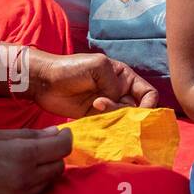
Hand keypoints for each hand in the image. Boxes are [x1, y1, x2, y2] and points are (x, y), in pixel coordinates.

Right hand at [0, 128, 71, 193]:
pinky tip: (12, 181)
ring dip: (43, 172)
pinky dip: (29, 188)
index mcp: (22, 156)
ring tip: (23, 165)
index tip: (61, 133)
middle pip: (59, 166)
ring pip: (47, 184)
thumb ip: (27, 135)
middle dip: (54, 155)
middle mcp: (25, 180)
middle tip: (40, 149)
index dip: (65, 137)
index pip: (63, 147)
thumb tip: (54, 132)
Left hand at [24, 49, 158, 116]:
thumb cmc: (71, 68)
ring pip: (122, 119)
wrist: (44, 81)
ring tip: (96, 107)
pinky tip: (95, 119)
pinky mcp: (93, 118)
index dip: (149, 104)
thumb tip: (117, 101)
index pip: (148, 93)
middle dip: (130, 114)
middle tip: (111, 108)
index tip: (141, 112)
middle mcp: (118, 93)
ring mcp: (106, 107)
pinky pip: (107, 126)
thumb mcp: (98, 66)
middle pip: (137, 110)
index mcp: (124, 78)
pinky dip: (106, 127)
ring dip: (115, 118)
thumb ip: (114, 83)